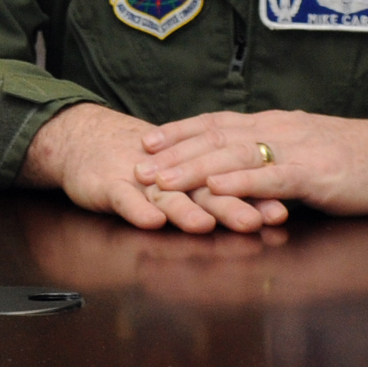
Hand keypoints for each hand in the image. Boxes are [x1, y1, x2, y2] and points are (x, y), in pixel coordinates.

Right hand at [21, 102, 288, 233]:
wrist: (85, 141)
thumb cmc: (141, 166)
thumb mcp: (179, 177)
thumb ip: (215, 191)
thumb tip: (267, 204)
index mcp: (192, 170)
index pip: (229, 181)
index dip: (254, 195)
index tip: (281, 211)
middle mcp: (171, 175)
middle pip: (204, 188)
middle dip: (230, 204)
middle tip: (256, 221)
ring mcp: (139, 180)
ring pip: (167, 195)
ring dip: (186, 209)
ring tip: (204, 225)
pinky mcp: (108, 185)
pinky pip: (124, 199)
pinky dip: (137, 209)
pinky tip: (150, 221)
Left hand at [138, 110, 367, 216]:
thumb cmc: (358, 160)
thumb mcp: (308, 153)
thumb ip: (274, 159)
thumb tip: (241, 170)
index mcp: (276, 124)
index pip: (218, 122)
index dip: (180, 130)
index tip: (146, 139)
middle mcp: (279, 129)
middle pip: (215, 136)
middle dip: (173, 150)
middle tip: (136, 162)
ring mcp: (296, 150)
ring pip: (234, 154)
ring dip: (193, 166)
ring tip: (161, 177)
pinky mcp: (315, 173)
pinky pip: (270, 176)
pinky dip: (240, 181)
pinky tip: (216, 188)